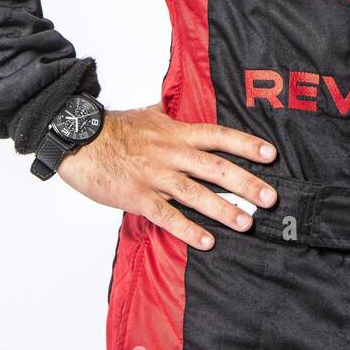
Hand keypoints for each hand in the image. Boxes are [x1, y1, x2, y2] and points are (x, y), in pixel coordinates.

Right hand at [57, 103, 277, 249]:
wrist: (78, 139)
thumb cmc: (112, 129)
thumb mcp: (147, 115)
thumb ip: (168, 116)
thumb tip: (177, 108)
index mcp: (175, 132)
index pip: (218, 135)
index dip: (245, 144)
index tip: (271, 154)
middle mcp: (170, 152)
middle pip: (215, 166)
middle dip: (246, 182)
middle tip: (270, 197)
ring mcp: (155, 175)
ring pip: (195, 193)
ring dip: (223, 209)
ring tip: (247, 223)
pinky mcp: (137, 196)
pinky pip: (167, 215)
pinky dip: (188, 229)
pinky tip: (207, 241)